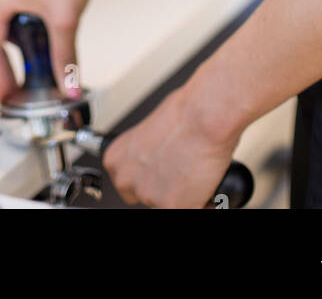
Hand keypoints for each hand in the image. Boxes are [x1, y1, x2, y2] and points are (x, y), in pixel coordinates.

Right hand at [0, 0, 106, 102]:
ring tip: (38, 65)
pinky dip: (29, 31)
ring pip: (8, 24)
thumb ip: (65, 57)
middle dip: (7, 64)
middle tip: (19, 87)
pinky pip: (19, 12)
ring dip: (21, 47)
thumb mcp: (66, 18)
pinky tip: (46, 39)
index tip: (6, 96)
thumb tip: (67, 82)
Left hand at [102, 84, 241, 208]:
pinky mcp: (174, 207)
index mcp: (116, 159)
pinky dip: (200, 200)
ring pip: (166, 203)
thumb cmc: (184, 113)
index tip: (158, 171)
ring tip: (194, 169)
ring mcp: (150, 197)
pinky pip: (190, 208)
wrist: (205, 116)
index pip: (127, 182)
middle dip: (162, 187)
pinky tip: (204, 180)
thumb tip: (156, 158)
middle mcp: (127, 180)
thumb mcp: (150, 130)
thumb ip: (146, 151)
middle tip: (179, 169)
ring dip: (181, 193)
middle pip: (145, 195)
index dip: (148, 176)